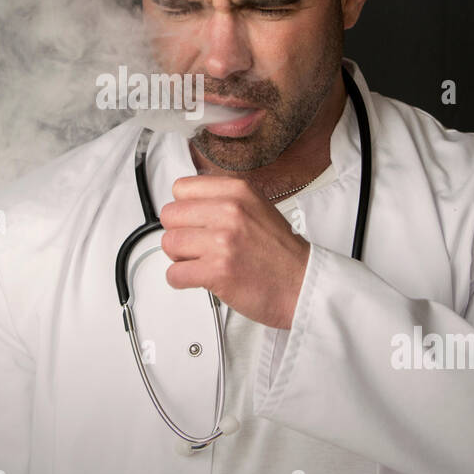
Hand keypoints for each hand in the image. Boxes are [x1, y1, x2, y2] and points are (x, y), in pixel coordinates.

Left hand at [158, 175, 310, 329]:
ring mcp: (223, 241)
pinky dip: (181, 280)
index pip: (181, 188)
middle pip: (170, 215)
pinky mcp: (217, 271)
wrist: (303, 285)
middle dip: (179, 233)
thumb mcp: (257, 208)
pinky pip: (174, 274)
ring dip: (179, 258)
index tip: (191, 221)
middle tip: (195, 245)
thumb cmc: (281, 253)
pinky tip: (199, 279)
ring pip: (169, 243)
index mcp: (238, 191)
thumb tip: (187, 203)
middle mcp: (230, 211)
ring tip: (200, 262)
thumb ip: (223, 200)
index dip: (184, 208)